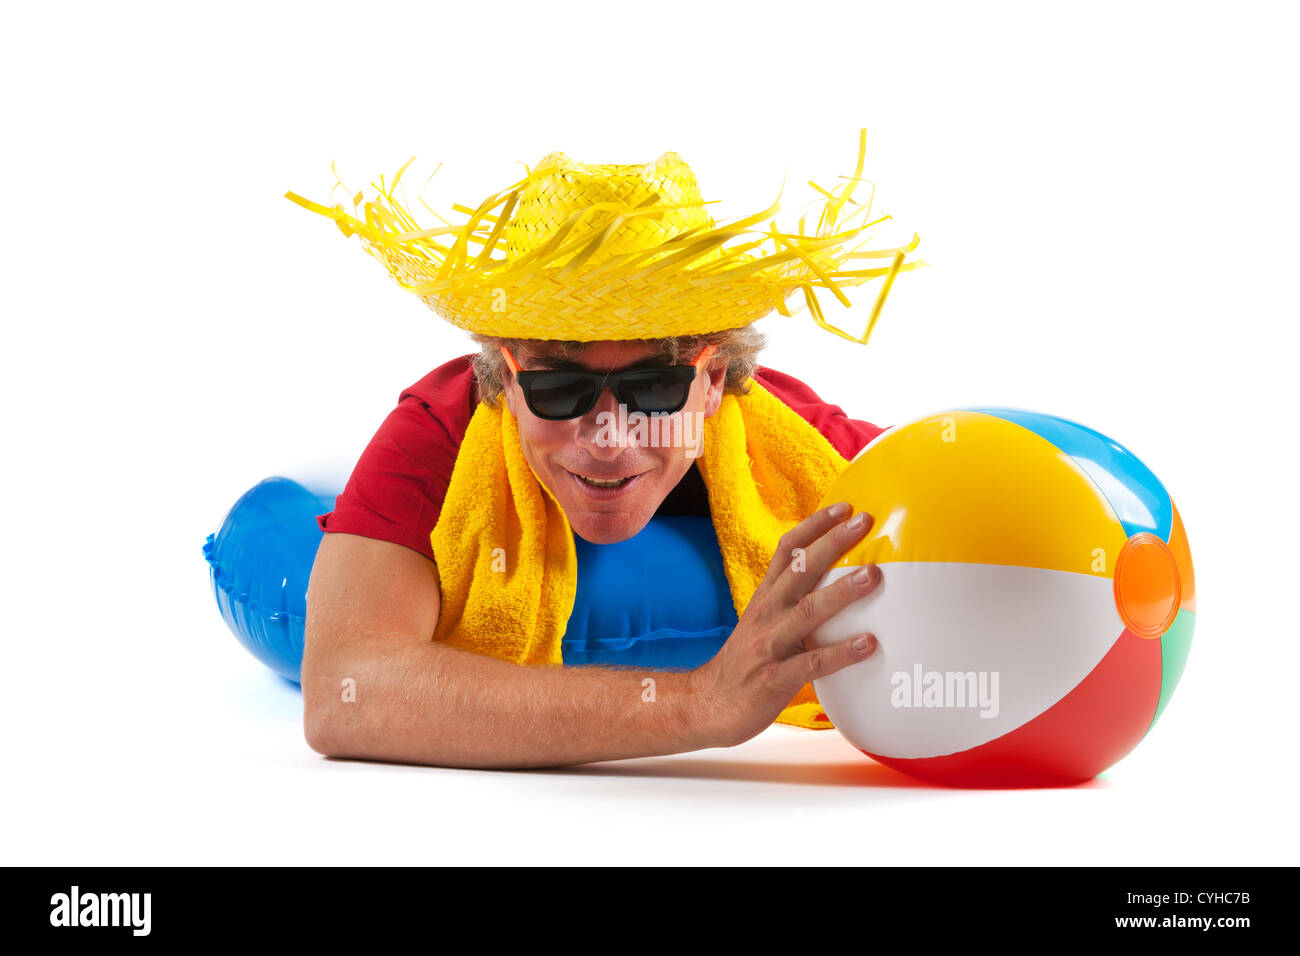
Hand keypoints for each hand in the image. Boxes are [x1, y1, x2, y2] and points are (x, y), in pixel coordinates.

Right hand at [686, 501, 880, 747]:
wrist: (707, 705)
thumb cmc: (747, 664)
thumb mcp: (764, 623)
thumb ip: (792, 603)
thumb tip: (836, 582)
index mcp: (765, 599)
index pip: (787, 551)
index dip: (814, 526)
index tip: (844, 507)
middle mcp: (767, 615)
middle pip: (800, 570)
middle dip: (832, 543)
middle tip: (865, 522)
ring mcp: (769, 646)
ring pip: (807, 612)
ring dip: (841, 592)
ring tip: (872, 577)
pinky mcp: (775, 680)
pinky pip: (812, 664)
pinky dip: (840, 653)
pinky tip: (868, 644)